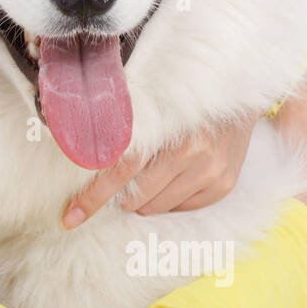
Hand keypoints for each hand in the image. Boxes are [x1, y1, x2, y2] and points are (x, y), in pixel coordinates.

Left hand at [61, 112, 258, 229]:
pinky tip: (177, 174)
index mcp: (165, 128)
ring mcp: (210, 171)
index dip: (92, 197)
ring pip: (155, 207)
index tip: (70, 218)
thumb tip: (81, 152)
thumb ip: (123, 125)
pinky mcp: (223, 184)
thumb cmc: (182, 94)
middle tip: (124, 177)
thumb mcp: (151, 99)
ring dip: (146, 197)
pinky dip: (170, 198)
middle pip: (135, 197)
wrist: (235, 89)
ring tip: (156, 170)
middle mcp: (191, 152)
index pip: (119, 171)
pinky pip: (180, 208)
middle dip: (121, 194)